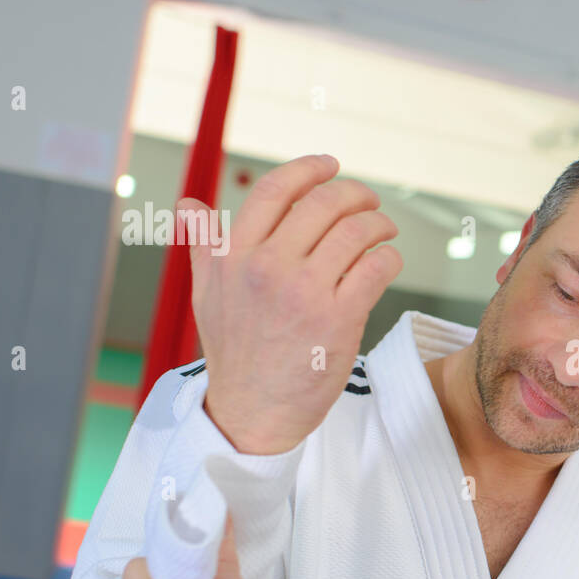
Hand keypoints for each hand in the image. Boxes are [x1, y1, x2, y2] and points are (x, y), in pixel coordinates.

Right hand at [183, 154, 401, 454]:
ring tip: (384, 232)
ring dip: (379, 225)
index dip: (308, 170)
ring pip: (356, 232)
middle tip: (369, 202)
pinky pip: (376, 267)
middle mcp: (266, 267)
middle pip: (323, 204)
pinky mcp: (338, 318)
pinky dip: (388, 257)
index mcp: (233, 255)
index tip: (330, 166)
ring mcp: (303, 292)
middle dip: (355, 195)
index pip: (273, 191)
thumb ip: (204, 246)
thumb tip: (189, 205)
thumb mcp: (206, 295)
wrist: (253, 413)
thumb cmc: (236, 354)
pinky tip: (386, 262)